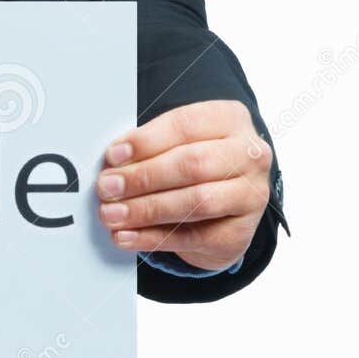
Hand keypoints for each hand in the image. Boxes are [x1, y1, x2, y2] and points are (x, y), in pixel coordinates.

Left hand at [96, 100, 271, 271]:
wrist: (228, 207)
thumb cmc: (195, 166)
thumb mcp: (177, 144)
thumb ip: (150, 149)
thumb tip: (112, 165)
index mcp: (230, 119)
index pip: (186, 126)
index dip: (146, 141)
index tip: (113, 156)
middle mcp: (249, 155)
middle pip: (192, 164)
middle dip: (143, 177)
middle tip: (108, 188)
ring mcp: (251, 195)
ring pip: (196, 202)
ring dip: (146, 209)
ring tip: (112, 214)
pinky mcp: (240, 232)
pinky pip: (192, 237)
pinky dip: (153, 238)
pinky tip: (126, 236)